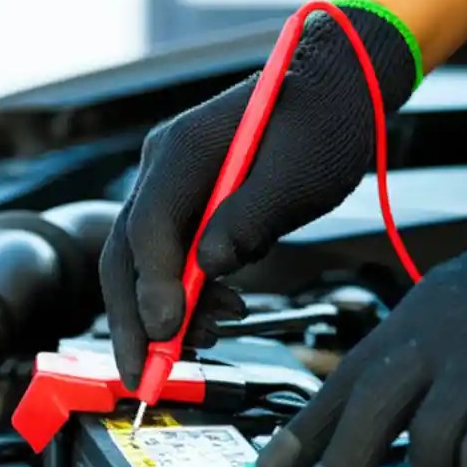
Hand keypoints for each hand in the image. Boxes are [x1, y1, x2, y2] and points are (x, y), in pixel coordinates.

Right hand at [99, 6, 416, 388]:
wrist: (340, 92)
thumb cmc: (325, 123)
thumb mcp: (296, 176)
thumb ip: (248, 220)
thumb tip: (207, 270)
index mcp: (182, 150)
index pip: (147, 228)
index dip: (152, 286)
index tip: (165, 333)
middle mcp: (163, 166)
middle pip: (126, 253)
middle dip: (132, 319)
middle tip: (143, 374)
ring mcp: (172, 185)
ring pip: (144, 262)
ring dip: (164, 312)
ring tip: (205, 342)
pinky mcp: (191, 203)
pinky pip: (172, 257)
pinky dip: (186, 294)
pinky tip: (218, 312)